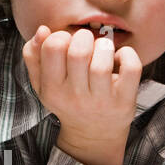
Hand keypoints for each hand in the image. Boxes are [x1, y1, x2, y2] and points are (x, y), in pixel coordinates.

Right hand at [23, 25, 139, 164]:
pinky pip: (131, 68)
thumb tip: (43, 30)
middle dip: (84, 37)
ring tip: (102, 50)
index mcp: (52, 89)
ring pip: (103, 61)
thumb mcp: (43, 83)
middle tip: (86, 44)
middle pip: (78, 52)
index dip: (61, 36)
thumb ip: (34, 56)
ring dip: (104, 46)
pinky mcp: (124, 101)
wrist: (93, 135)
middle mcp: (75, 97)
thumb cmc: (68, 101)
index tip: (66, 43)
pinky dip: (127, 55)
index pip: (53, 47)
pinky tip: (119, 58)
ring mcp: (101, 100)